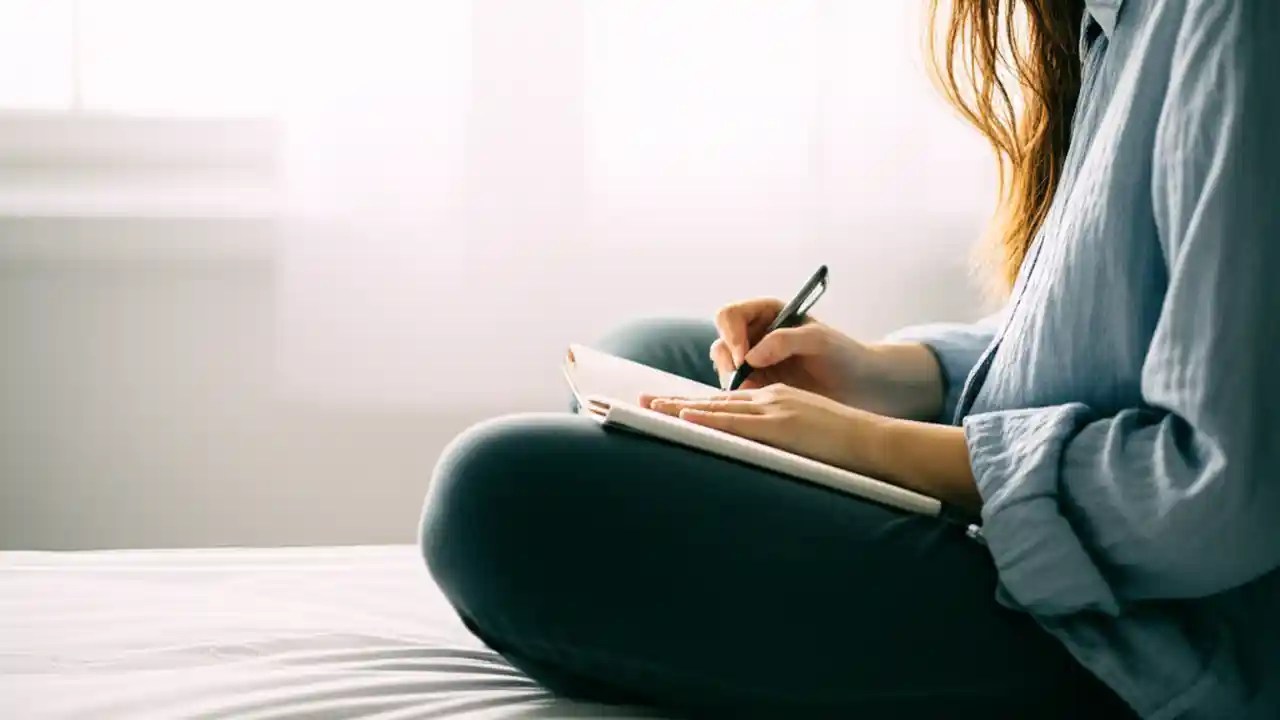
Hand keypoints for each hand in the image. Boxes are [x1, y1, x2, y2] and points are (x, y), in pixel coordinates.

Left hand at [643, 383, 982, 512]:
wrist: (879, 442)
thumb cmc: (847, 449)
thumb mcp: (806, 439)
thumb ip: (779, 442)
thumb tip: (757, 459)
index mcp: (776, 403)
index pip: (725, 402)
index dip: (692, 404)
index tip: (664, 406)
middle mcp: (770, 400)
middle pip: (713, 400)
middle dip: (675, 401)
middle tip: (642, 401)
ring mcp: (775, 410)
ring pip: (717, 407)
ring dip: (681, 407)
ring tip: (650, 407)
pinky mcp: (782, 425)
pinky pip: (737, 422)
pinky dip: (708, 419)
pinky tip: (685, 418)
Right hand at [710, 298, 943, 419]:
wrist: (860, 385)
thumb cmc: (845, 354)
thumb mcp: (819, 340)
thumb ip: (784, 340)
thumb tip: (750, 356)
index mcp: (767, 313)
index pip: (731, 316)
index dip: (730, 334)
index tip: (743, 356)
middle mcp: (755, 335)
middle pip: (721, 341)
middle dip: (726, 361)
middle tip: (740, 381)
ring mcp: (753, 362)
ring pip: (724, 367)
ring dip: (730, 381)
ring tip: (750, 395)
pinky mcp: (757, 386)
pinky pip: (735, 390)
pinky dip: (737, 398)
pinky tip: (751, 407)